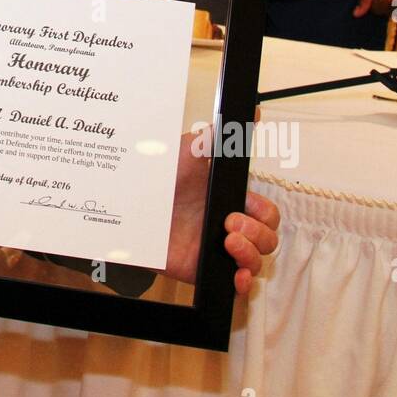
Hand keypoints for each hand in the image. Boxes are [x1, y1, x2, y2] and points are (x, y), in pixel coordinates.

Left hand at [165, 120, 279, 294]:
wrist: (128, 207)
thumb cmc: (157, 179)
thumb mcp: (188, 151)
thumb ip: (218, 136)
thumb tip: (250, 111)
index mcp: (227, 199)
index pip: (264, 212)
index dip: (263, 212)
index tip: (245, 205)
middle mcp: (226, 225)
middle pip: (267, 237)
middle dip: (258, 232)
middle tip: (229, 222)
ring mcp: (217, 249)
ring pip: (257, 260)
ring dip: (251, 252)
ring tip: (228, 241)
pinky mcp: (204, 269)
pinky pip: (236, 285)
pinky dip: (243, 283)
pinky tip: (236, 275)